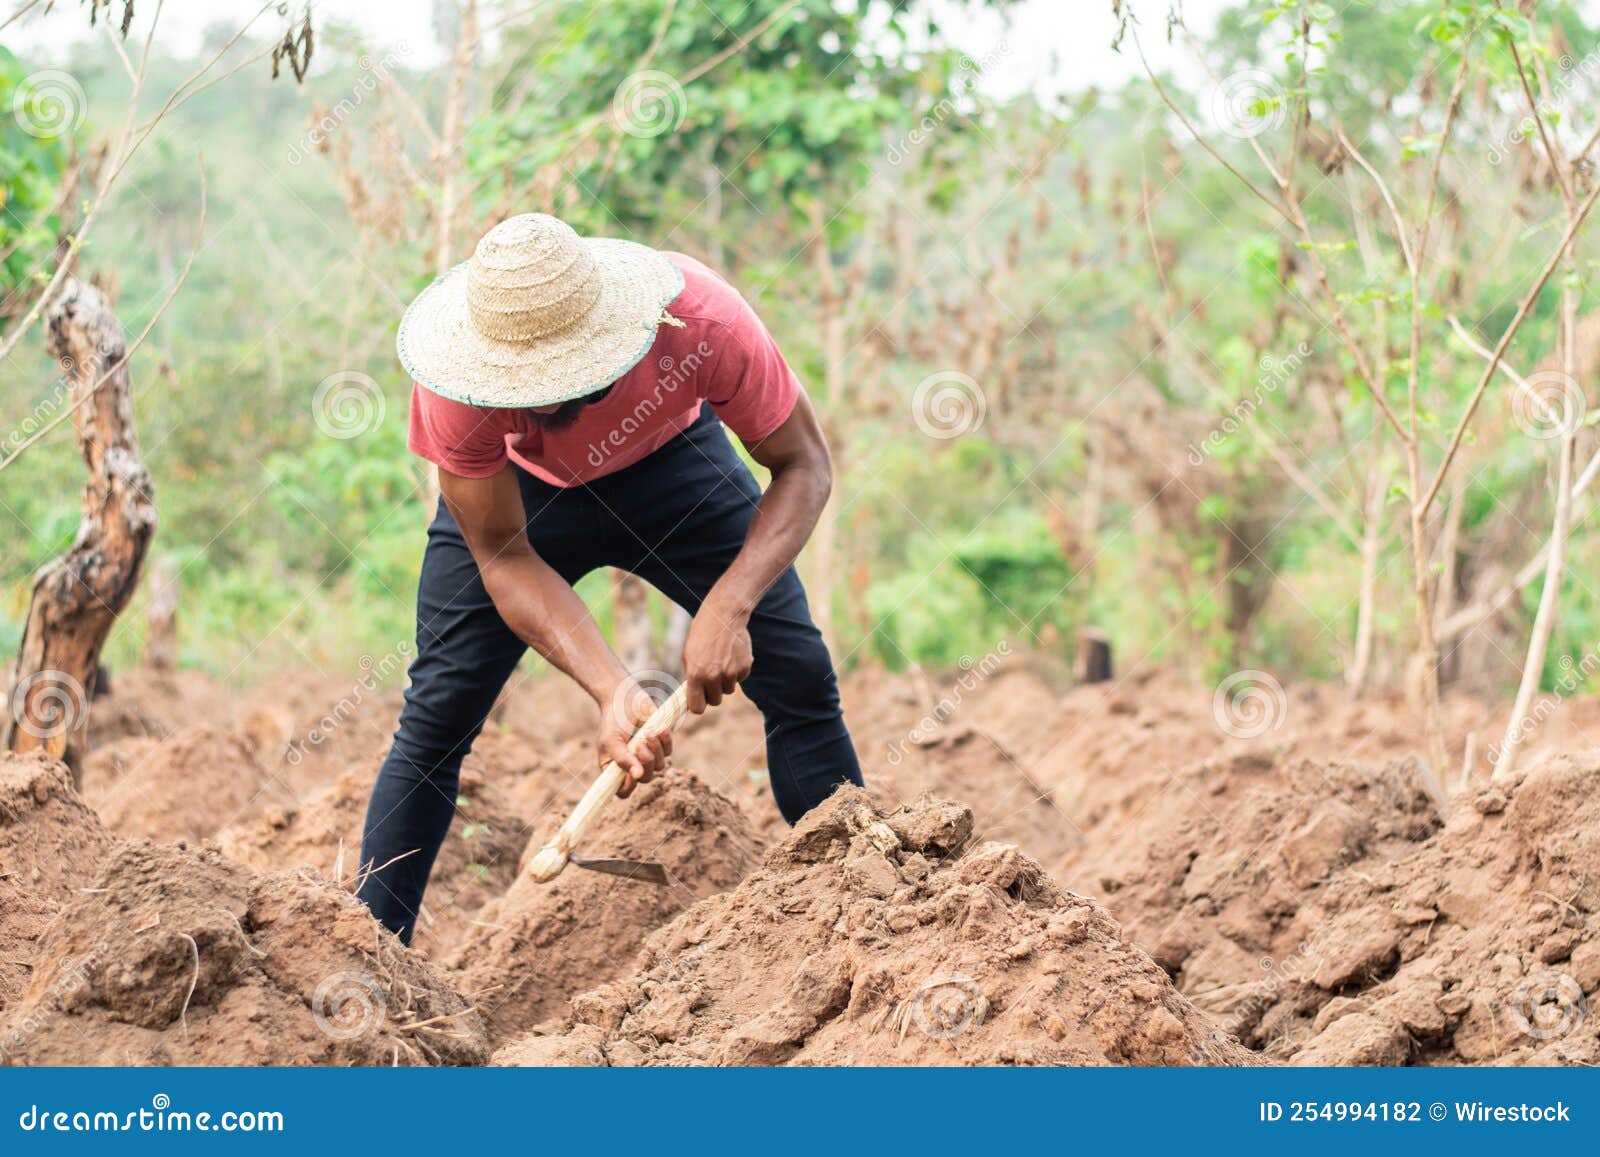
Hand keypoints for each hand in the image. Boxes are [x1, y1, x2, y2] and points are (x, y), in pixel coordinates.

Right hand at [598, 679, 671, 799]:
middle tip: (640, 744)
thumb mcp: (611, 740)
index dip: (628, 787)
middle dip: (646, 762)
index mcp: (615, 768)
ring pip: (660, 767)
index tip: (631, 773)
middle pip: (645, 779)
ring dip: (656, 750)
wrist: (624, 696)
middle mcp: (632, 765)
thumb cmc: (613, 719)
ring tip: (648, 733)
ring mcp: (647, 755)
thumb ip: (622, 759)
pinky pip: (669, 751)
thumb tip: (637, 777)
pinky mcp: (660, 744)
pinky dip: (665, 741)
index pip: (622, 791)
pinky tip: (658, 729)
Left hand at [682, 598, 752, 713]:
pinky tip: (732, 655)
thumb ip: (691, 677)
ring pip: (729, 690)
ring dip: (725, 680)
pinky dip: (737, 671)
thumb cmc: (702, 634)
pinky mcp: (745, 667)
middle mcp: (713, 676)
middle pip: (716, 701)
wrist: (723, 615)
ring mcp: (731, 673)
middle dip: (713, 692)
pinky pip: (740, 679)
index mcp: (695, 675)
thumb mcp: (688, 655)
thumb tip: (693, 696)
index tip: (700, 700)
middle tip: (712, 677)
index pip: (697, 707)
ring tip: (721, 661)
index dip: (699, 705)